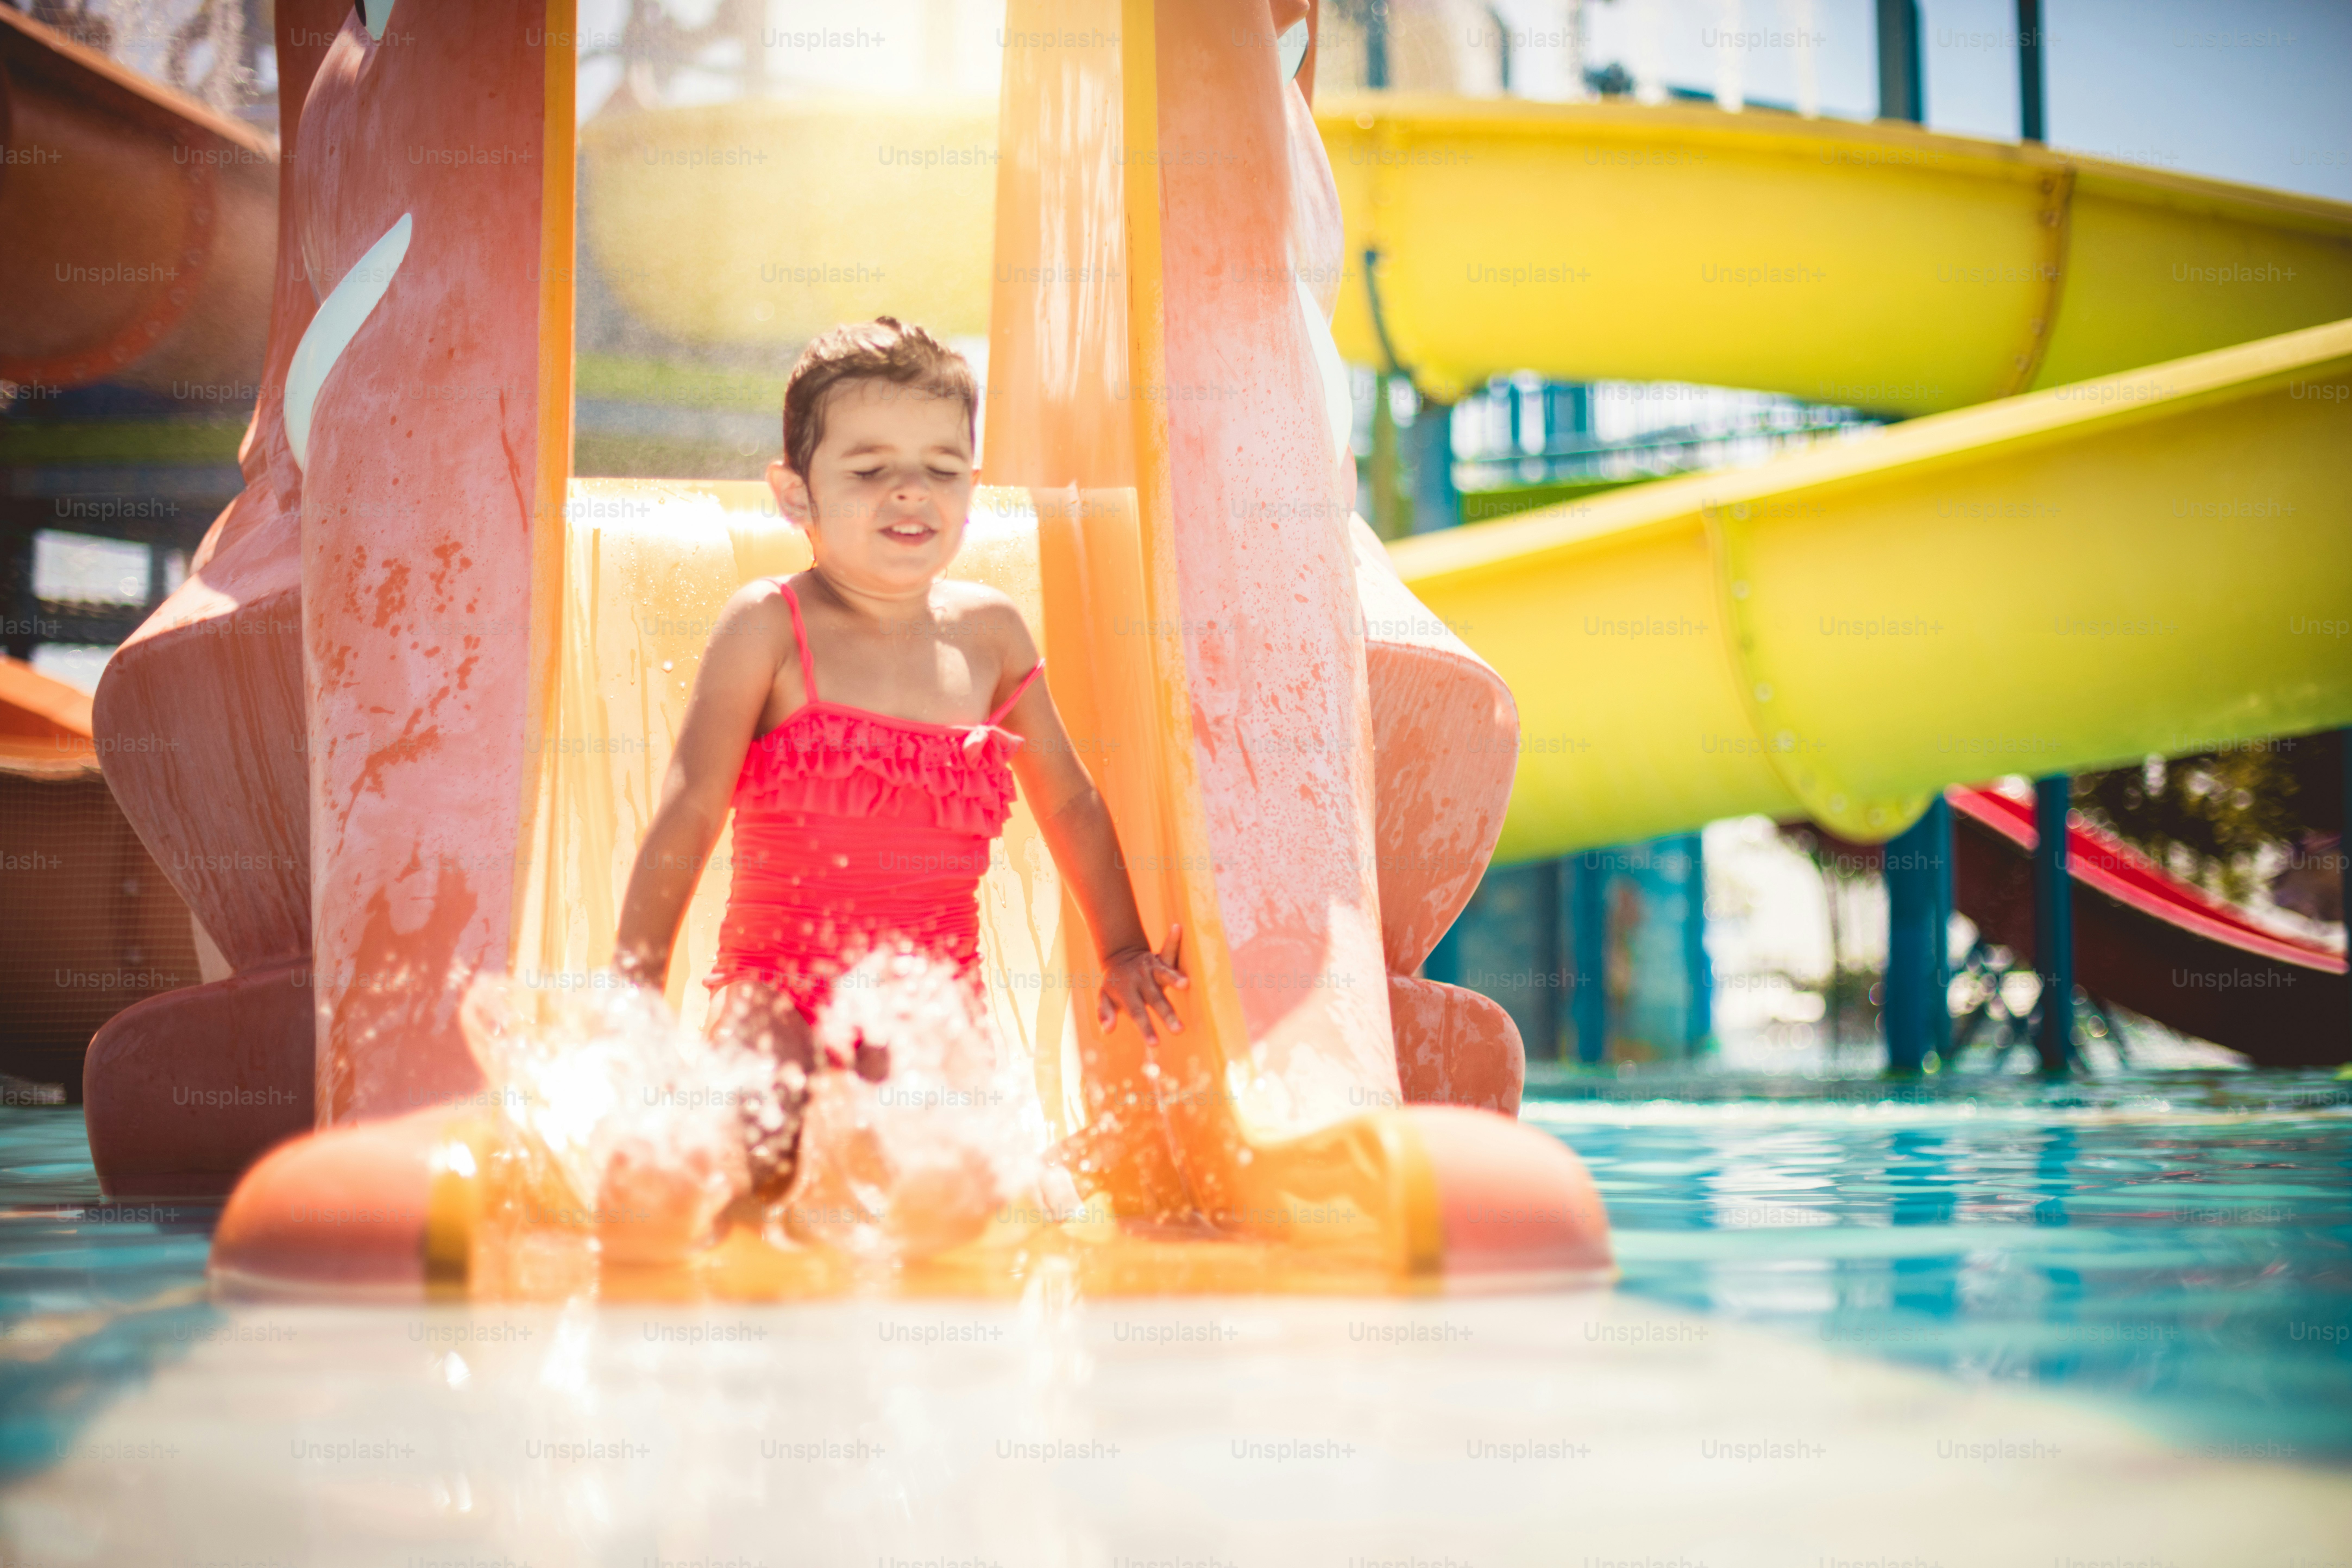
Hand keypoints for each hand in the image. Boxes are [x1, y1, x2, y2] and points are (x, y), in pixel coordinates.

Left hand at [1097, 924, 1187, 1043]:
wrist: (1119, 957)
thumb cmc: (1114, 985)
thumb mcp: (1104, 998)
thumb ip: (1105, 1013)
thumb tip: (1106, 1030)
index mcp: (1127, 993)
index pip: (1137, 1013)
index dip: (1146, 1029)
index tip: (1155, 1044)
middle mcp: (1140, 980)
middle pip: (1155, 999)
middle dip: (1167, 1014)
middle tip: (1179, 1030)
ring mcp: (1151, 968)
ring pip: (1164, 974)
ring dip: (1175, 978)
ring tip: (1186, 984)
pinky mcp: (1160, 958)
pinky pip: (1167, 948)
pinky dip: (1173, 939)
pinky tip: (1177, 928)